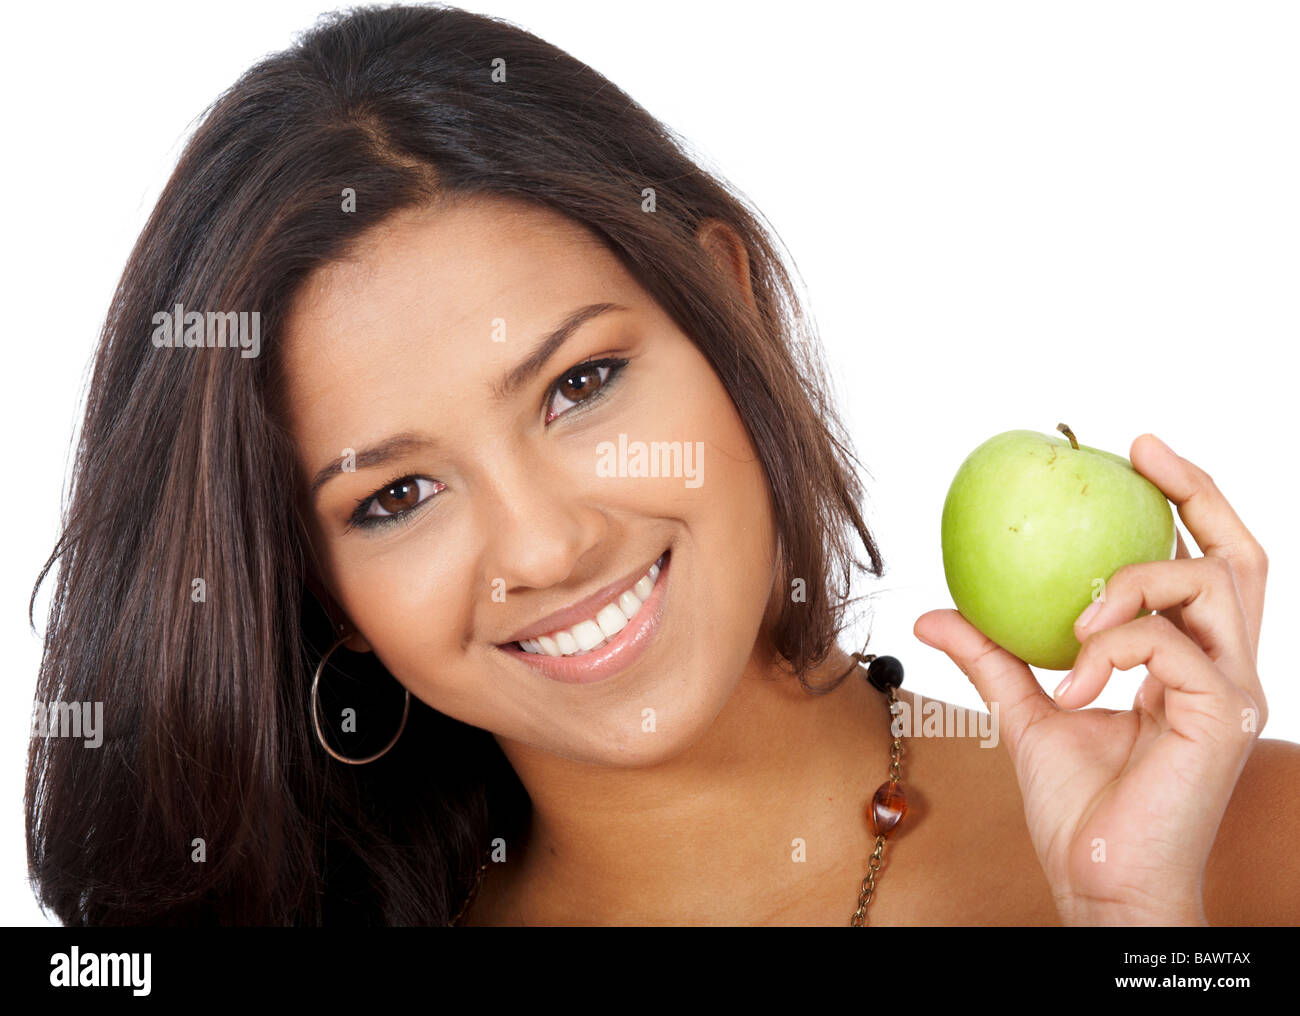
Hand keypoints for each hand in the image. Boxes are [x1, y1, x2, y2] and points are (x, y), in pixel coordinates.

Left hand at [914, 434, 1267, 924]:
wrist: (1099, 880)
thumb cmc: (1080, 806)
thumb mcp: (1026, 711)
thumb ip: (993, 656)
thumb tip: (934, 614)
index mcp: (1191, 663)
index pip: (1206, 566)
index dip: (1185, 503)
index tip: (1134, 454)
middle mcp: (1224, 670)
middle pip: (1240, 556)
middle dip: (1197, 492)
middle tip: (1138, 453)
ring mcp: (1232, 692)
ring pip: (1211, 583)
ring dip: (1132, 583)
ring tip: (1076, 620)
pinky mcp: (1222, 716)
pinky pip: (1167, 643)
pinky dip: (1112, 645)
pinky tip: (1073, 681)